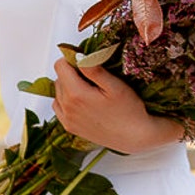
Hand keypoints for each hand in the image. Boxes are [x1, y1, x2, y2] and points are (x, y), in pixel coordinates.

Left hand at [52, 56, 185, 154]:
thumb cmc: (129, 110)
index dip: (72, 59)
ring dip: (69, 86)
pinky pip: (59, 107)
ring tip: (90, 90)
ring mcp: (67, 119)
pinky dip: (66, 100)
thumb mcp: (115, 85)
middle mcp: (67, 108)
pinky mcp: (70, 127)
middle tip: (93, 77)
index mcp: (76, 94)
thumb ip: (94, 70)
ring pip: (58, 92)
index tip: (86, 61)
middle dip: (72, 73)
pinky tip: (83, 101)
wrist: (135, 136)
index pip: (60, 66)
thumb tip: (78, 57)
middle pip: (59, 78)